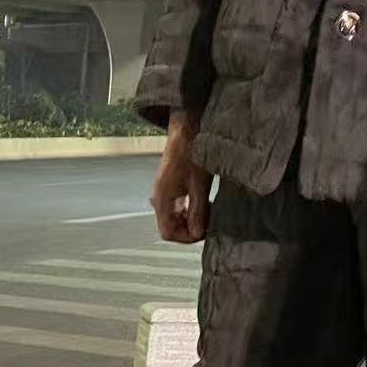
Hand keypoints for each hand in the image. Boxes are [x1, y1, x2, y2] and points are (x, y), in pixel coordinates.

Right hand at [150, 111, 212, 243]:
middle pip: (170, 227)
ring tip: (208, 210)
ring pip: (174, 218)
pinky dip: (189, 210)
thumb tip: (198, 233)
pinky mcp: (169, 187)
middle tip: (209, 222)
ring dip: (190, 220)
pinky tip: (202, 202)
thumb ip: (197, 211)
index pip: (168, 233)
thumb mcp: (199, 184)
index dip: (186, 238)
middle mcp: (158, 199)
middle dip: (190, 229)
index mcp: (161, 200)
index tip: (204, 232)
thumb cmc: (192, 151)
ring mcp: (162, 193)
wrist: (186, 128)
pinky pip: (176, 208)